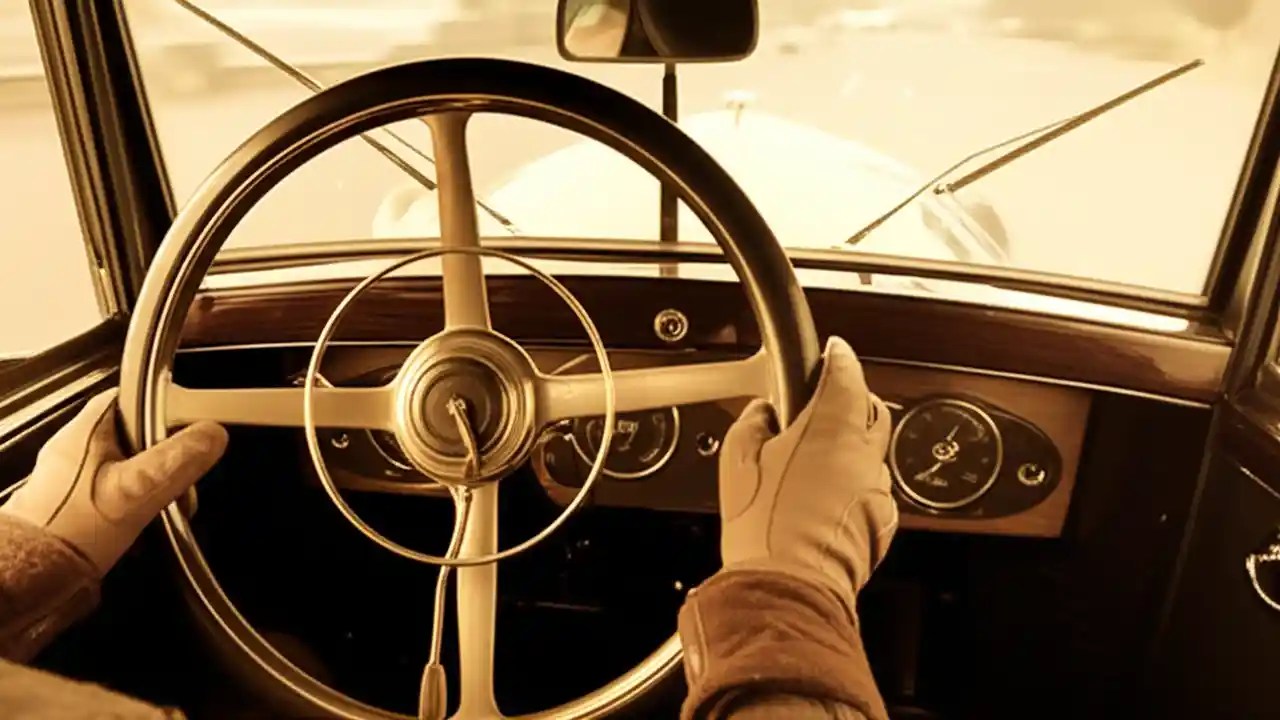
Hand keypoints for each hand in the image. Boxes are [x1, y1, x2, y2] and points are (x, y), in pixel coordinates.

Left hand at [0, 389, 227, 575]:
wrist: (29, 580)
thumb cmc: (68, 534)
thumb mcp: (132, 492)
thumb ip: (174, 462)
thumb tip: (211, 435)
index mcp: (85, 432)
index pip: (133, 397)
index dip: (166, 408)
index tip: (190, 425)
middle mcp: (76, 449)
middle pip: (138, 435)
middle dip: (166, 458)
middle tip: (181, 480)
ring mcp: (75, 478)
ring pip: (132, 466)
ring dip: (153, 486)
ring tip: (164, 508)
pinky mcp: (77, 505)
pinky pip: (119, 492)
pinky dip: (137, 505)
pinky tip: (143, 524)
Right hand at [718, 335, 897, 621]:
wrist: (788, 587)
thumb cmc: (766, 529)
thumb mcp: (738, 460)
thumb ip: (755, 423)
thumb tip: (762, 413)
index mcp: (832, 427)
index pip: (847, 373)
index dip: (838, 358)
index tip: (833, 351)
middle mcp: (864, 454)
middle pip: (870, 408)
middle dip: (850, 399)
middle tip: (821, 403)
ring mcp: (877, 489)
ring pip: (872, 451)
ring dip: (850, 446)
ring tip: (815, 459)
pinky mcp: (881, 520)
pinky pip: (871, 489)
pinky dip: (853, 483)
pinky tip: (824, 496)